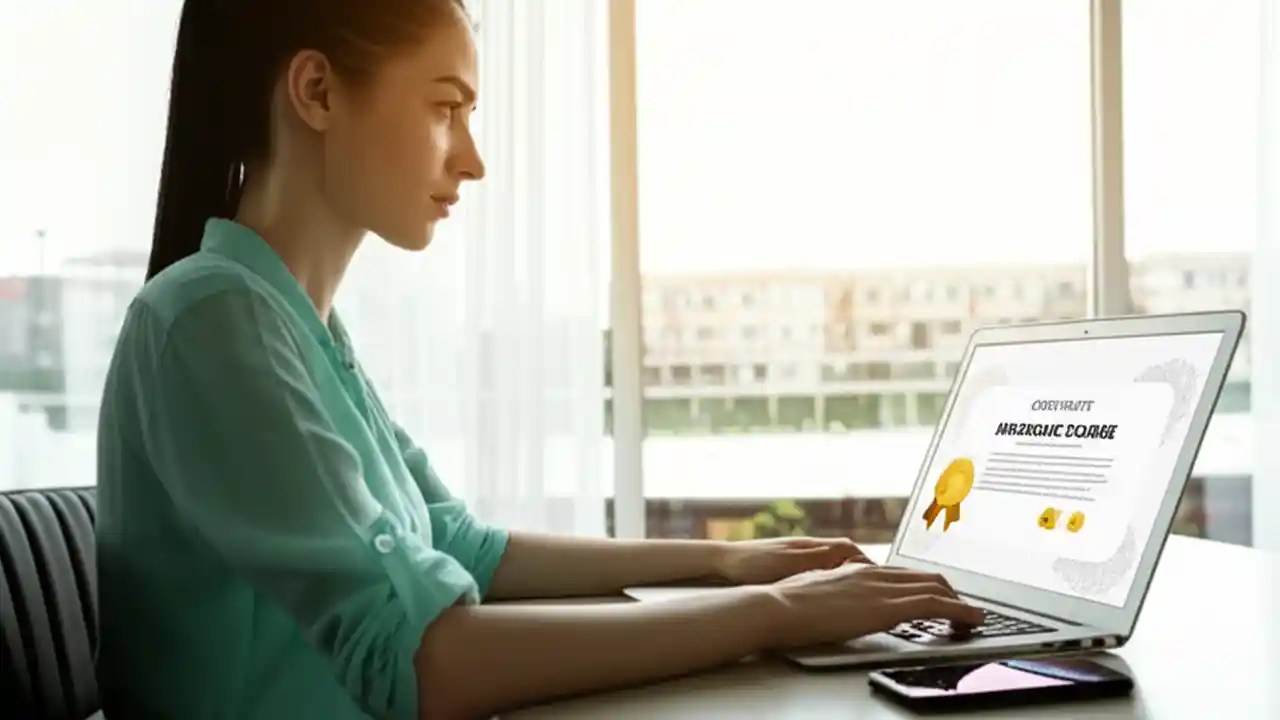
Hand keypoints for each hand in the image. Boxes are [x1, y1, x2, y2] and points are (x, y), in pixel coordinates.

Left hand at [711, 536, 872, 585]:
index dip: (866, 564)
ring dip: (845, 576)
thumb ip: (818, 560)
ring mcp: (798, 558)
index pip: (850, 550)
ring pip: (832, 565)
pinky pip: (818, 572)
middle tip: (873, 587)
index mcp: (812, 546)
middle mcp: (808, 549)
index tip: (877, 578)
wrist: (722, 562)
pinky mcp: (788, 568)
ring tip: (855, 593)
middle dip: (860, 570)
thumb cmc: (752, 562)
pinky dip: (828, 581)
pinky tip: (826, 594)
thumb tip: (850, 558)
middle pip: (845, 556)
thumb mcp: (788, 563)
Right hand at [754, 563, 983, 648]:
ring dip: (958, 601)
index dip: (920, 583)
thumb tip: (831, 598)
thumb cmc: (785, 603)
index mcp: (855, 569)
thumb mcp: (811, 590)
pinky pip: (935, 605)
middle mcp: (873, 573)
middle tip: (960, 604)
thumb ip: (829, 590)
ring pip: (934, 587)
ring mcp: (881, 588)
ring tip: (973, 614)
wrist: (777, 606)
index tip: (932, 592)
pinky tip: (972, 619)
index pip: (899, 573)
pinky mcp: (887, 606)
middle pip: (922, 577)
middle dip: (946, 590)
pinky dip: (960, 611)